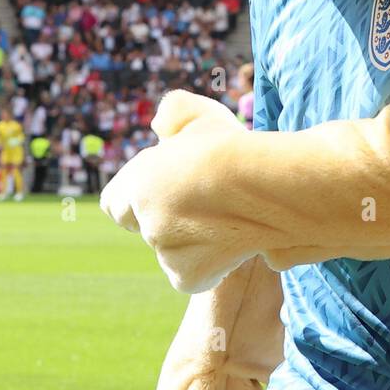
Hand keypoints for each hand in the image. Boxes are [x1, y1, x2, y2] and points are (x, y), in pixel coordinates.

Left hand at [100, 90, 252, 291]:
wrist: (274, 190)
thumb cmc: (237, 149)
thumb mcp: (200, 114)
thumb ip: (171, 114)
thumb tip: (160, 125)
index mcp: (139, 183)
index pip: (115, 204)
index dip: (139, 198)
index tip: (165, 193)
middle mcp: (146, 219)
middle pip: (148, 227)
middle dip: (168, 218)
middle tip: (204, 203)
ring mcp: (166, 251)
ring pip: (171, 250)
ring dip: (189, 240)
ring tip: (225, 219)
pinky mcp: (188, 275)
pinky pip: (189, 272)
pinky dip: (206, 262)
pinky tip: (229, 239)